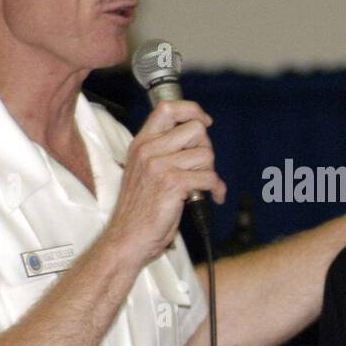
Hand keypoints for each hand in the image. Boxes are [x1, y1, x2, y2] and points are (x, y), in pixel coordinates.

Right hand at [102, 100, 227, 264]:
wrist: (127, 238)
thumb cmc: (139, 210)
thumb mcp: (144, 171)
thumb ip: (163, 151)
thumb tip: (197, 139)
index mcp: (141, 143)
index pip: (168, 108)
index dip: (192, 110)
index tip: (205, 121)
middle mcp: (148, 150)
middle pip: (196, 130)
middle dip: (206, 149)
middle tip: (201, 168)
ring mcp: (158, 165)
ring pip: (206, 154)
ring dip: (210, 172)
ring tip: (202, 186)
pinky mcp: (171, 184)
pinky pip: (209, 177)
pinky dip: (217, 189)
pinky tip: (214, 197)